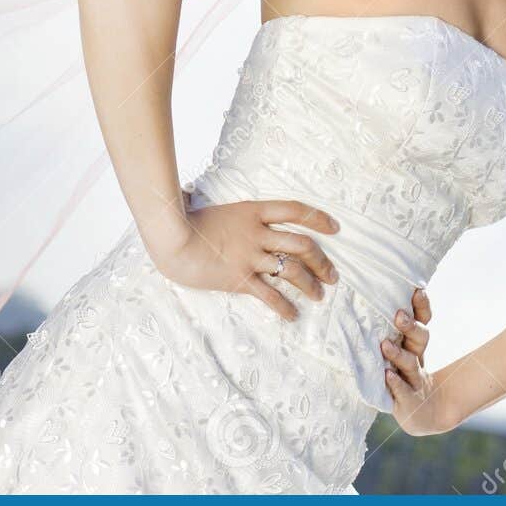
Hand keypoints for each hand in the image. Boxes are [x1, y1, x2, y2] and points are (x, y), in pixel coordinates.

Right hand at [150, 197, 340, 321]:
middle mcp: (257, 233)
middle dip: (322, 262)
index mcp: (252, 211)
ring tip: (319, 295)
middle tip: (332, 275)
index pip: (295, 210)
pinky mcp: (241, 278)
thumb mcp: (202, 205)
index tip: (334, 228)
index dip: (318, 218)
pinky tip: (292, 315)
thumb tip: (189, 190)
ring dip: (310, 284)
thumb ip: (208, 202)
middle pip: (302, 245)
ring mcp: (251, 256)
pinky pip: (270, 295)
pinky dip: (284, 307)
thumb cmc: (180, 220)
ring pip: (293, 271)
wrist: (171, 239)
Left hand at [380, 287, 457, 435]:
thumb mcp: (399, 352)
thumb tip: (366, 299)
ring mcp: (414, 380)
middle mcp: (416, 358)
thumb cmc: (403, 376)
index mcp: (414, 344)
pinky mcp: (408, 400)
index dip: (422, 307)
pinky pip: (402, 390)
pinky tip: (387, 375)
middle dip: (411, 326)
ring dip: (398, 354)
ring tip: (385, 345)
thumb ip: (388, 331)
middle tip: (399, 314)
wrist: (424, 414)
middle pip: (420, 339)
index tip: (417, 290)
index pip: (422, 321)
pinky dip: (395, 383)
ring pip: (410, 363)